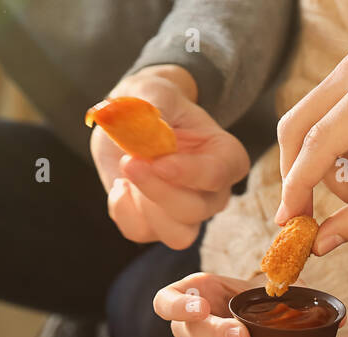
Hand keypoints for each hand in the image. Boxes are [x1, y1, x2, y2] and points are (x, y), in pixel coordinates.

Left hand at [94, 66, 250, 249]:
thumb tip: (149, 127)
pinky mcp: (157, 225)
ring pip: (176, 234)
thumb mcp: (155, 91)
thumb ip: (155, 106)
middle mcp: (214, 193)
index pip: (217, 174)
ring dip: (143, 206)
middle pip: (195, 210)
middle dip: (157, 190)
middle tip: (128, 161)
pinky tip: (120, 185)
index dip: (188, 173)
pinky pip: (140, 232)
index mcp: (226, 157)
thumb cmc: (155, 102)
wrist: (134, 120)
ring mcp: (188, 215)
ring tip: (127, 171)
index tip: (159, 161)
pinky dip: (123, 210)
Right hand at [153, 273, 282, 336]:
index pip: (166, 302)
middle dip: (215, 333)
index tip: (202, 307)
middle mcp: (191, 330)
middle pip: (188, 333)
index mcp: (193, 297)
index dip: (177, 306)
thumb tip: (283, 283)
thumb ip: (271, 282)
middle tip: (243, 334)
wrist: (275, 329)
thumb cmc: (258, 300)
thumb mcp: (262, 285)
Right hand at [275, 51, 347, 252]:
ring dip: (332, 170)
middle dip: (303, 178)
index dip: (296, 188)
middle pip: (297, 129)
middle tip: (310, 218)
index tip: (286, 223)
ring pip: (308, 131)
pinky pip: (323, 125)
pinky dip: (340, 156)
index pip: (317, 144)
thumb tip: (320, 245)